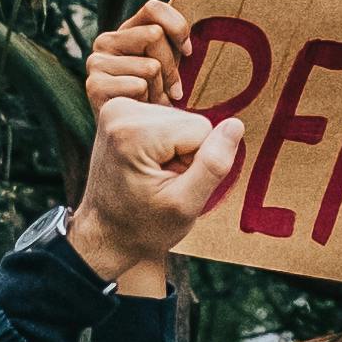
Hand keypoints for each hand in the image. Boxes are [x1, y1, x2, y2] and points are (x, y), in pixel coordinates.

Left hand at [68, 95, 245, 291]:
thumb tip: (235, 125)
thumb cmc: (143, 227)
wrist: (106, 233)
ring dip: (174, 151)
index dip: (196, 161)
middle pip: (189, 121)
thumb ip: (213, 165)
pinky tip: (146, 165)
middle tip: (161, 182)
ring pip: (180, 119)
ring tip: (152, 175)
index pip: (201, 129)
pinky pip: (166, 119)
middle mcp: (121, 111)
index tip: (170, 183)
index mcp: (134, 132)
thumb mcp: (185, 205)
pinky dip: (164, 144)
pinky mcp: (120, 111)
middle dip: (185, 153)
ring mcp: (117, 109)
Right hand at [85, 0, 190, 116]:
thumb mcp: (169, 62)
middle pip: (154, 35)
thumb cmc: (158, 96)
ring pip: (149, 66)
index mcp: (125, 30)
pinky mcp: (93, 86)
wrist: (135, 137)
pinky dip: (147, 102)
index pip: (154, 8)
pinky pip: (138, 86)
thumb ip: (172, 35)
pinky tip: (141, 111)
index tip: (189, 52)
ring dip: (160, 89)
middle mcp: (106, 41)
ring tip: (153, 102)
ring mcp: (96, 62)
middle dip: (171, 67)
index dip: (177, 27)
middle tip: (170, 90)